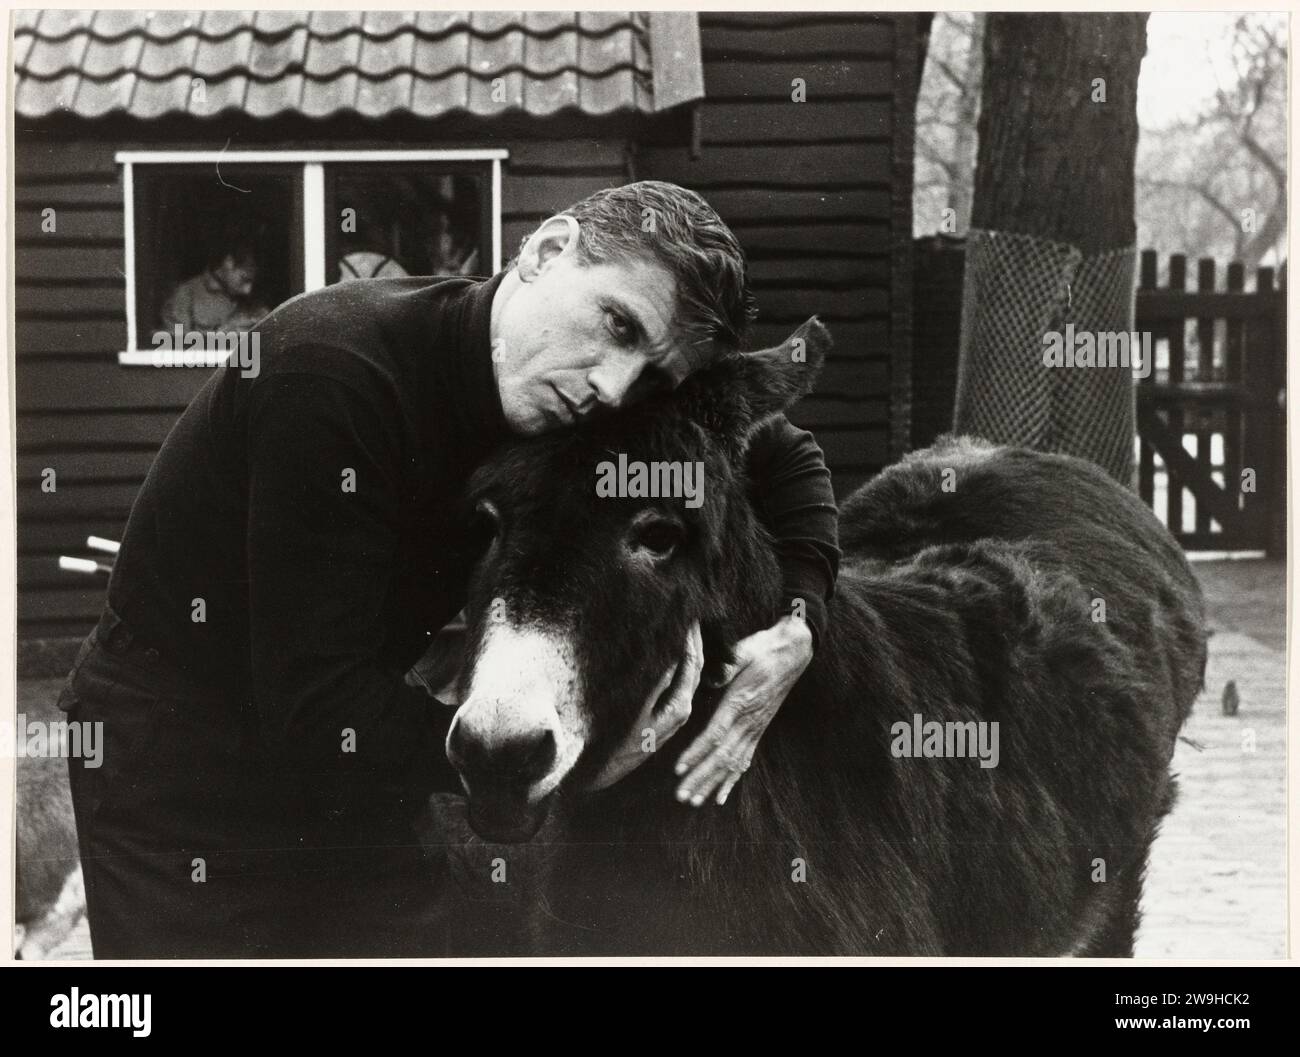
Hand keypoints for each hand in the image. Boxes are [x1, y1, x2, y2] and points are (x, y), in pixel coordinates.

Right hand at [586, 622, 703, 790]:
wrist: (599, 771)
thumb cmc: (614, 741)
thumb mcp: (636, 708)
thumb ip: (658, 681)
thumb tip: (676, 652)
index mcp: (680, 706)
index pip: (693, 662)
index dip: (693, 635)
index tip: (693, 611)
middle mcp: (681, 708)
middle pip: (695, 665)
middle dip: (695, 638)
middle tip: (693, 610)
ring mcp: (673, 711)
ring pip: (687, 673)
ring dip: (687, 649)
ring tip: (685, 624)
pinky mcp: (662, 713)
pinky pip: (676, 681)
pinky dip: (677, 662)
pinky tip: (670, 650)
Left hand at [674, 615, 812, 805]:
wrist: (792, 652)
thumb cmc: (763, 648)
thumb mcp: (743, 651)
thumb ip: (725, 667)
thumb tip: (707, 679)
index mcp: (740, 702)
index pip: (715, 734)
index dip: (696, 752)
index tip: (679, 768)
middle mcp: (748, 721)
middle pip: (721, 756)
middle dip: (699, 778)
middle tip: (680, 796)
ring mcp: (755, 728)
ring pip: (732, 763)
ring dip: (712, 784)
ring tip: (694, 802)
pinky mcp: (758, 730)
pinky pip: (745, 759)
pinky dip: (732, 780)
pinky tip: (721, 796)